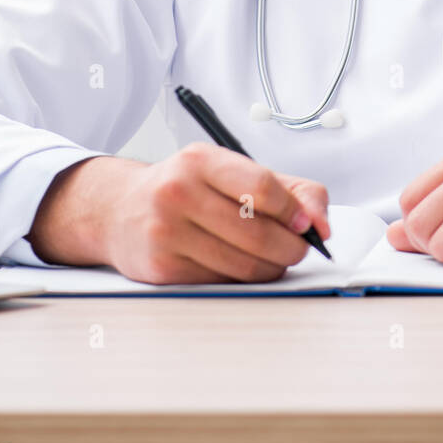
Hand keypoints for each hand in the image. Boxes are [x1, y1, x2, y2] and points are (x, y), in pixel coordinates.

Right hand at [29, 145, 329, 283]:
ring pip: (243, 265)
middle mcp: (179, 191)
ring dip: (270, 269)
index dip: (294, 212)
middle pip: (257, 232)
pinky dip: (241, 280)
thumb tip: (321, 224)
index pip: (262, 187)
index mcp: (201, 160)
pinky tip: (239, 267)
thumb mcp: (232, 172)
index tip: (307, 225)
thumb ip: (288, 190)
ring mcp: (166, 231)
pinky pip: (221, 282)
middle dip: (290, 248)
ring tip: (272, 260)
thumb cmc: (188, 190)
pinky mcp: (161, 267)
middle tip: (297, 249)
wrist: (120, 210)